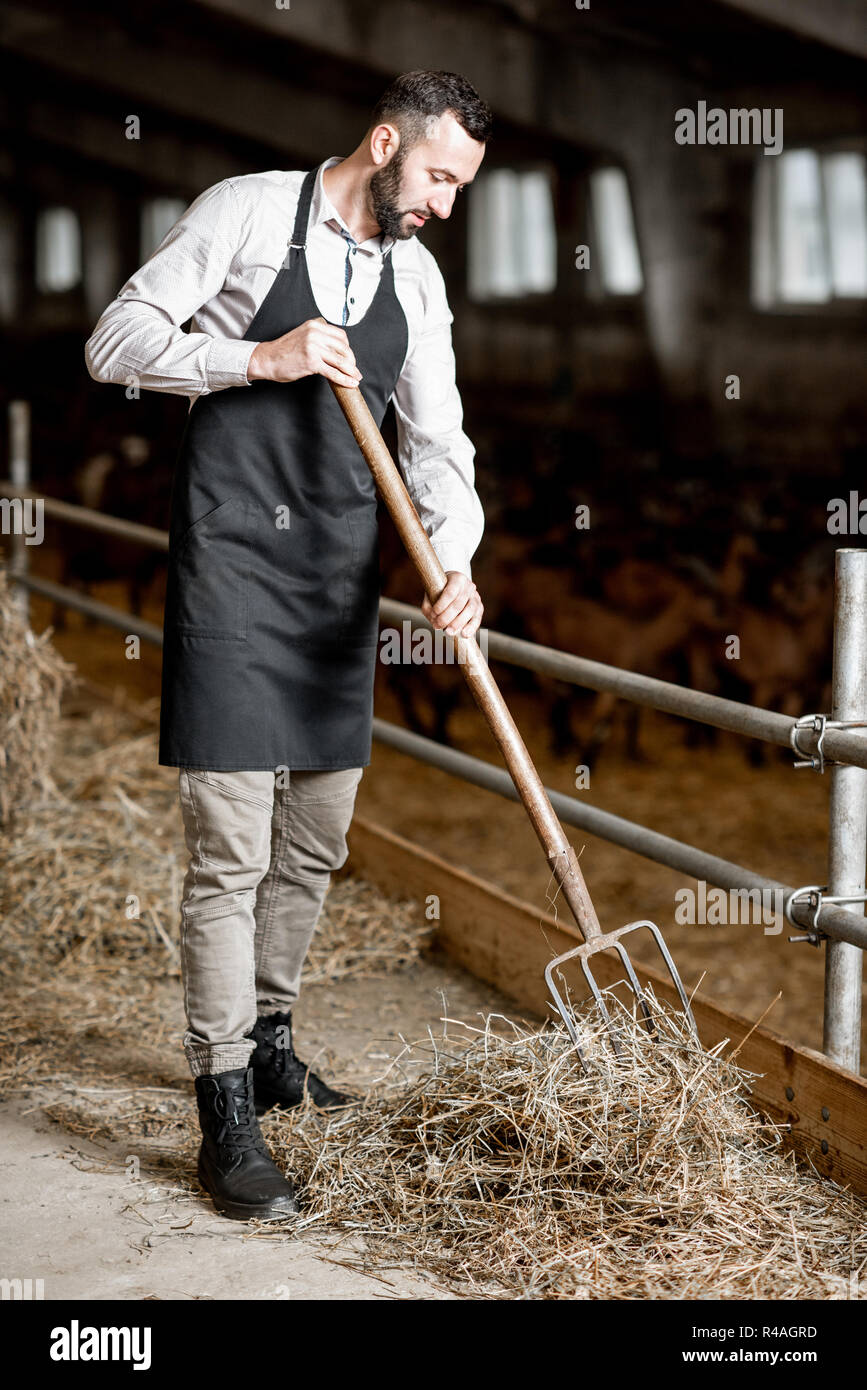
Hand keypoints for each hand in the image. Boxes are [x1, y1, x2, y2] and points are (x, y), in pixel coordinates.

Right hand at [247, 317, 361, 387]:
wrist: (267, 359)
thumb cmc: (283, 350)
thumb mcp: (302, 335)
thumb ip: (318, 338)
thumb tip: (334, 350)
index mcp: (314, 325)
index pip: (341, 335)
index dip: (348, 348)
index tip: (349, 356)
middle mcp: (315, 334)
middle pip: (343, 348)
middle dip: (351, 361)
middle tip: (353, 369)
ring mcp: (314, 348)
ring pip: (340, 360)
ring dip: (351, 371)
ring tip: (356, 378)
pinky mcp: (311, 362)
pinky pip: (333, 372)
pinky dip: (344, 379)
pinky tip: (350, 383)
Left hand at [422, 571, 483, 639]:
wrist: (453, 588)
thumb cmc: (440, 591)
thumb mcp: (431, 593)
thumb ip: (428, 606)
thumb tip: (433, 620)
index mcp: (457, 579)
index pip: (450, 592)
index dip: (442, 604)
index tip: (433, 614)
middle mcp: (469, 586)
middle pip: (459, 603)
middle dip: (447, 617)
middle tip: (438, 626)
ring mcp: (476, 597)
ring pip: (470, 611)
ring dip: (458, 623)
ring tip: (448, 632)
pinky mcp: (480, 608)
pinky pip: (477, 618)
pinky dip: (471, 627)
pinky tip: (464, 634)